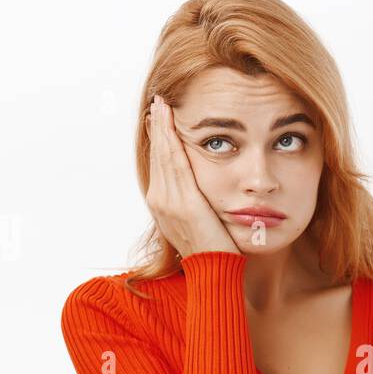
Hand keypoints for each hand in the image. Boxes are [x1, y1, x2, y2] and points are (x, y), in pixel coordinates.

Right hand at [145, 94, 238, 258]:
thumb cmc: (214, 248)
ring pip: (164, 155)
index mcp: (161, 204)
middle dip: (158, 127)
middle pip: (158, 155)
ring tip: (162, 105)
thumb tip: (199, 186)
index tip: (160, 118)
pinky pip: (176, 163)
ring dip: (162, 127)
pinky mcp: (184, 202)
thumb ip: (194, 201)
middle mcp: (160, 200)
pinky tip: (171, 122)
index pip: (159, 163)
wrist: (215, 271)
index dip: (159, 139)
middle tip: (158, 102)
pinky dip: (172, 140)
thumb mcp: (199, 220)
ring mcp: (169, 202)